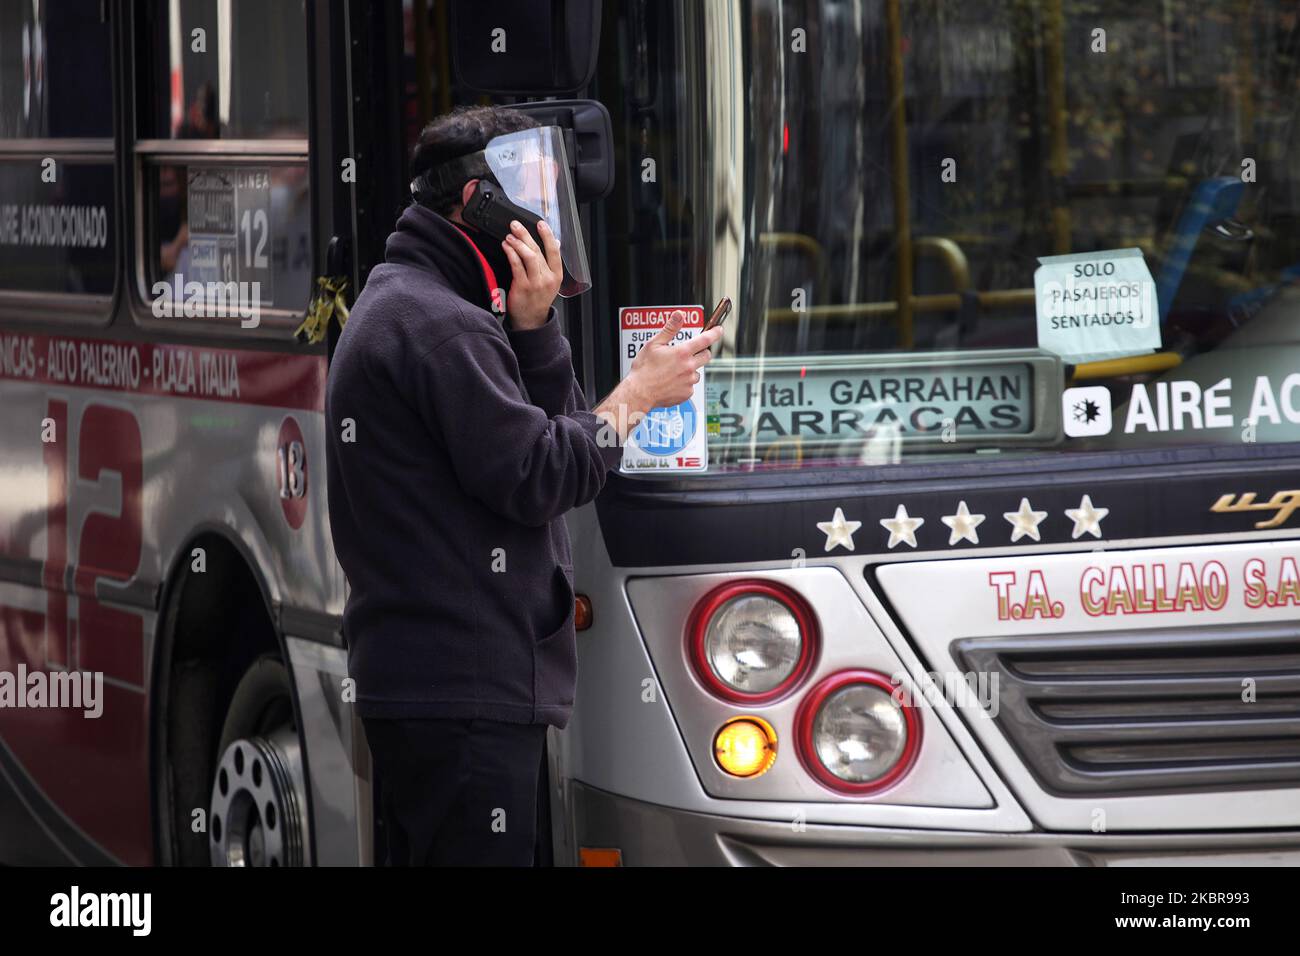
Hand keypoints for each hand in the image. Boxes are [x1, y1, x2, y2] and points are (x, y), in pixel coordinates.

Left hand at [501, 220, 561, 329]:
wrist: (531, 321)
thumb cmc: (538, 300)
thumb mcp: (551, 282)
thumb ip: (552, 263)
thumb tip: (557, 243)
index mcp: (557, 276)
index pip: (554, 252)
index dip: (548, 236)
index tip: (541, 224)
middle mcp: (547, 279)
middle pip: (538, 251)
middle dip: (526, 235)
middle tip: (516, 225)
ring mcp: (535, 283)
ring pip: (528, 256)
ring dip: (518, 243)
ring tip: (510, 235)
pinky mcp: (522, 287)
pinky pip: (516, 265)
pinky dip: (511, 253)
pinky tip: (506, 247)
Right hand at [593, 310, 722, 441]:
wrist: (639, 392)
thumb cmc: (644, 369)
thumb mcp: (654, 344)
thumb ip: (670, 328)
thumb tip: (679, 315)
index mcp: (681, 353)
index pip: (705, 339)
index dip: (714, 333)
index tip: (718, 330)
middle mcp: (688, 367)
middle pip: (706, 356)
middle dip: (702, 352)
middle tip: (689, 353)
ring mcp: (689, 381)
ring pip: (697, 372)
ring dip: (690, 370)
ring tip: (673, 371)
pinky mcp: (687, 393)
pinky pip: (690, 386)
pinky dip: (684, 383)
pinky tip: (672, 382)